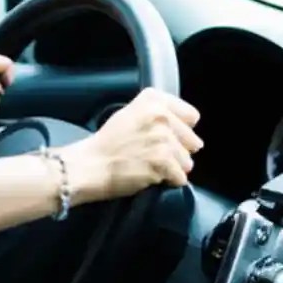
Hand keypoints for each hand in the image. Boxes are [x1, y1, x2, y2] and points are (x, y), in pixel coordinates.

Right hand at [60, 88, 202, 202]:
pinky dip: (168, 182)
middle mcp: (161, 116)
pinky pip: (180, 178)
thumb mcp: (130, 114)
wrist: (90, 165)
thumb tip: (185, 127)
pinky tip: (150, 176)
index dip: (182, 131)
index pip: (191, 116)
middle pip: (192, 141)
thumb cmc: (107, 144)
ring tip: (150, 167)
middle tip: (153, 155)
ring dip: (173, 169)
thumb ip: (157, 114)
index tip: (170, 137)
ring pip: (187, 162)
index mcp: (154, 100)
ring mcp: (163, 139)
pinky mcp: (163, 162)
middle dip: (178, 152)